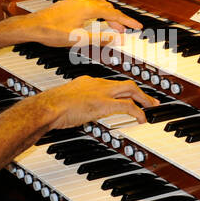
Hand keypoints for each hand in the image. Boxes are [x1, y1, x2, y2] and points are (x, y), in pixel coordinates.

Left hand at [19, 0, 141, 49]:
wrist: (32, 27)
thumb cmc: (52, 33)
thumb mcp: (79, 39)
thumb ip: (101, 38)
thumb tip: (118, 38)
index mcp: (88, 9)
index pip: (114, 14)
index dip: (127, 21)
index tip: (137, 26)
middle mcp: (83, 2)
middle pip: (108, 8)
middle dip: (118, 19)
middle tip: (124, 30)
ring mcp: (75, 2)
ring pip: (99, 3)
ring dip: (108, 13)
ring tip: (112, 24)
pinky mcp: (69, 4)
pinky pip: (90, 3)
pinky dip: (98, 10)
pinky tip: (95, 17)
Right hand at [38, 76, 158, 127]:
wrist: (48, 106)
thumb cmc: (52, 106)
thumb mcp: (66, 100)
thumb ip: (77, 103)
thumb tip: (80, 113)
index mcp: (88, 81)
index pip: (111, 84)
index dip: (123, 91)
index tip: (128, 96)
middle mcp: (97, 83)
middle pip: (125, 84)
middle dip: (140, 92)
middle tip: (150, 101)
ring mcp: (101, 93)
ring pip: (130, 91)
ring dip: (143, 100)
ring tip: (151, 108)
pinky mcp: (103, 104)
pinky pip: (126, 106)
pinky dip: (137, 112)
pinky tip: (142, 119)